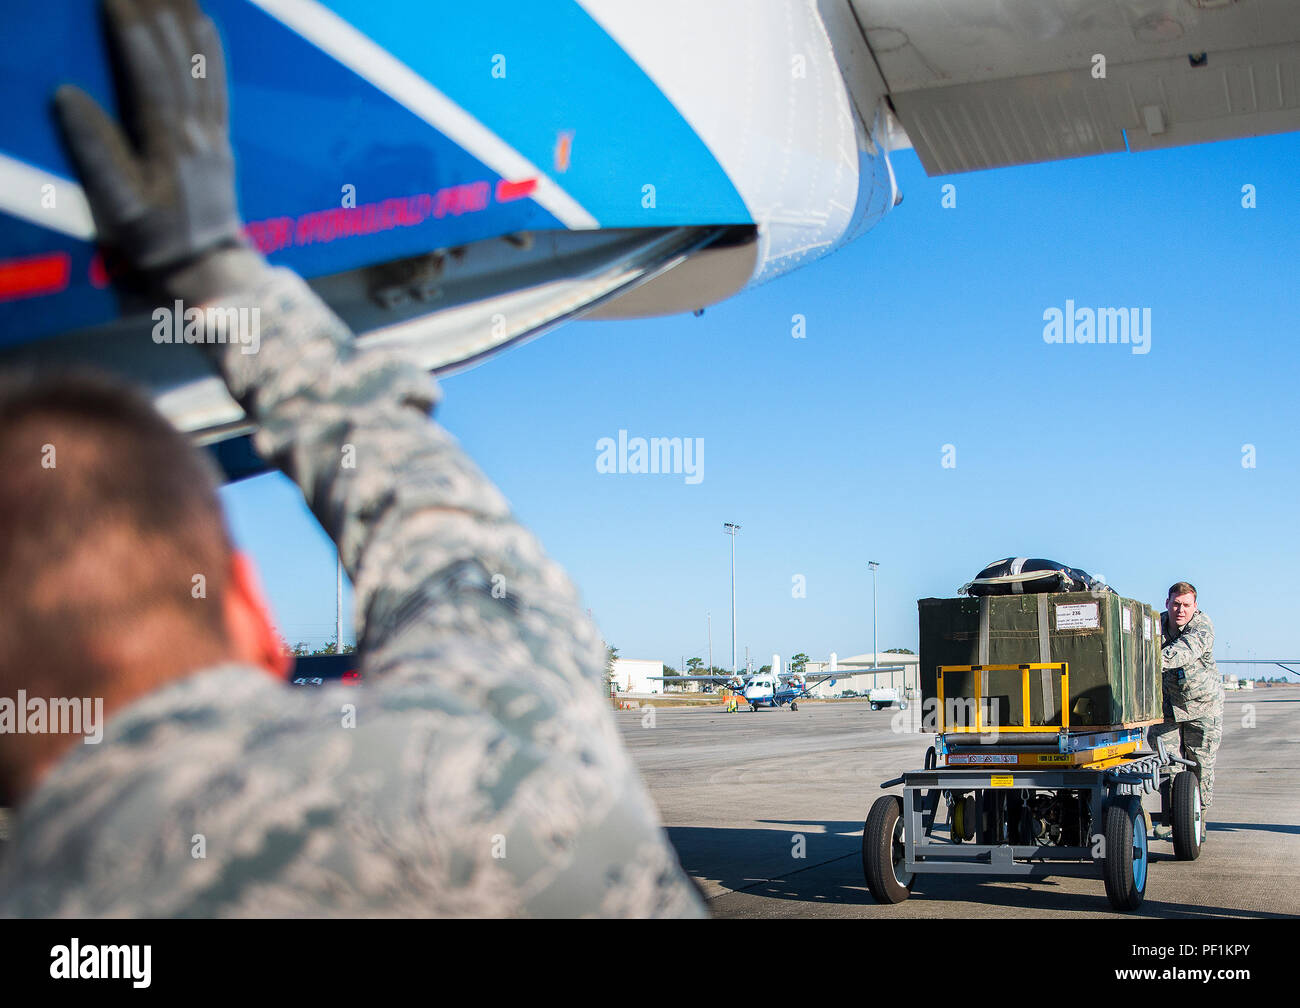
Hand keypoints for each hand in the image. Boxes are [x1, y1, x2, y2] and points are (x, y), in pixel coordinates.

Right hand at [53, 0, 250, 300]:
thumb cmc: (156, 240)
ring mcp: (212, 130)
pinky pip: (219, 80)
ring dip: (183, 13)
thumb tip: (66, 96)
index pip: (148, 70)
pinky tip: (202, 18)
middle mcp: (196, 129)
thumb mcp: (117, 206)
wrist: (206, 267)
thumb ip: (94, 152)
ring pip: (202, 60)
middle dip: (154, 6)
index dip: (128, 25)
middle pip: (177, 53)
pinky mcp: (221, 135)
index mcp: (168, 142)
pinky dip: (210, 44)